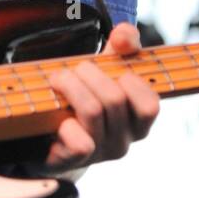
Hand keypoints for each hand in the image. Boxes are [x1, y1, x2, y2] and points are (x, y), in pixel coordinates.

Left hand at [43, 22, 159, 172]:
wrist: (48, 133)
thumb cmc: (84, 94)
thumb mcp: (107, 66)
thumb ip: (123, 43)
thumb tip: (124, 36)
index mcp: (138, 122)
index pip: (150, 104)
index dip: (131, 81)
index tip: (112, 69)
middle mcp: (123, 141)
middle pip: (114, 99)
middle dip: (89, 73)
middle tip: (73, 69)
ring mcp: (100, 153)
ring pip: (93, 111)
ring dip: (70, 85)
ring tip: (58, 79)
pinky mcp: (74, 161)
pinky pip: (79, 141)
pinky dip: (65, 122)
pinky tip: (57, 115)